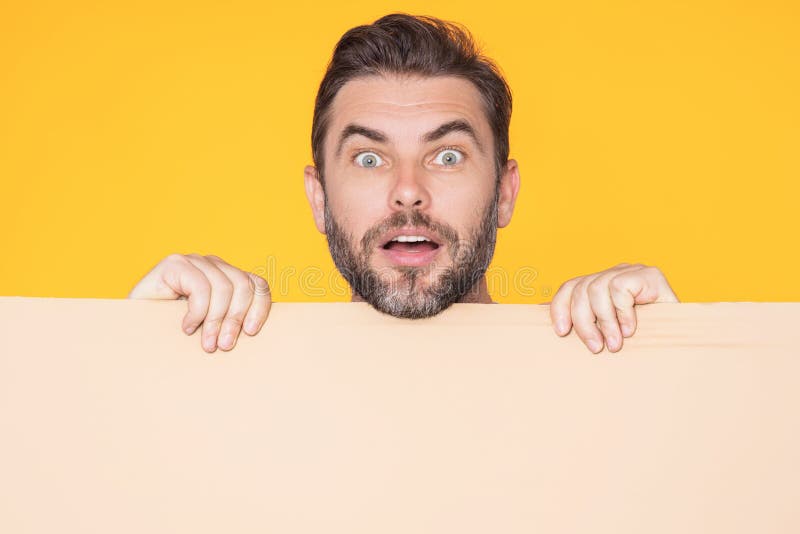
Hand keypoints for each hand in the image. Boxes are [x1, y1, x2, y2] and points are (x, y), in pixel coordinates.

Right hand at [128, 254, 270, 352]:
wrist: (133, 333)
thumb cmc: (175, 335)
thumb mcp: (212, 330)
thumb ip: (233, 323)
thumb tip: (257, 331)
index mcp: (227, 278)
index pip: (257, 284)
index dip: (260, 307)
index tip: (250, 333)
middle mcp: (212, 265)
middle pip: (243, 285)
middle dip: (236, 319)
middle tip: (224, 345)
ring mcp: (193, 261)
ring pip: (224, 288)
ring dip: (216, 321)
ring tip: (206, 343)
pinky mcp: (174, 263)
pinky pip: (201, 287)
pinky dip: (197, 312)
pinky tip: (187, 327)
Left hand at [548, 263, 678, 353]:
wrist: (687, 340)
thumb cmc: (645, 341)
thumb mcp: (610, 333)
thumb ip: (590, 326)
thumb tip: (556, 331)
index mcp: (600, 284)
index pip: (569, 287)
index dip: (559, 308)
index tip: (560, 333)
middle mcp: (613, 274)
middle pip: (580, 289)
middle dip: (583, 322)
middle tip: (595, 348)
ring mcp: (631, 271)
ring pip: (597, 289)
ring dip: (604, 322)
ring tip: (614, 344)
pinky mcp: (649, 274)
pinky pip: (620, 289)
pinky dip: (623, 313)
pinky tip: (631, 330)